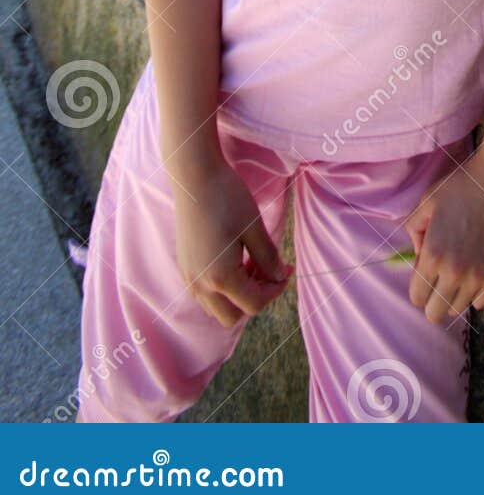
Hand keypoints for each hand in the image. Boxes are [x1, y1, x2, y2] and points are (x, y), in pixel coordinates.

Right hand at [173, 158, 292, 327]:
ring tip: (252, 262)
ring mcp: (188, 277)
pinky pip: (205, 293)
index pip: (253, 304)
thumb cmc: (227, 198)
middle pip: (232, 316)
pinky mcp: (184, 267)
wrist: (194, 177)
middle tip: (267, 269)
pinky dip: (222, 286)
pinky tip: (234, 258)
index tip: (287, 269)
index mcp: (220, 278)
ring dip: (237, 294)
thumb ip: (269, 258)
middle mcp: (200, 285)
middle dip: (254, 298)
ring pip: (216, 307)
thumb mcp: (255, 227)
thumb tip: (280, 276)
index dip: (275, 290)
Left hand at [403, 146, 483, 325]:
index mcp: (432, 255)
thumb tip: (418, 255)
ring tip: (456, 275)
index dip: (416, 288)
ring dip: (452, 297)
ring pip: (457, 310)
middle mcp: (454, 272)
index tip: (423, 275)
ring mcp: (477, 277)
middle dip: (431, 300)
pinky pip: (480, 303)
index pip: (416, 297)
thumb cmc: (461, 186)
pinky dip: (474, 294)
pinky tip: (473, 275)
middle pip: (434, 314)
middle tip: (437, 281)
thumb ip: (414, 230)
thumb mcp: (426, 202)